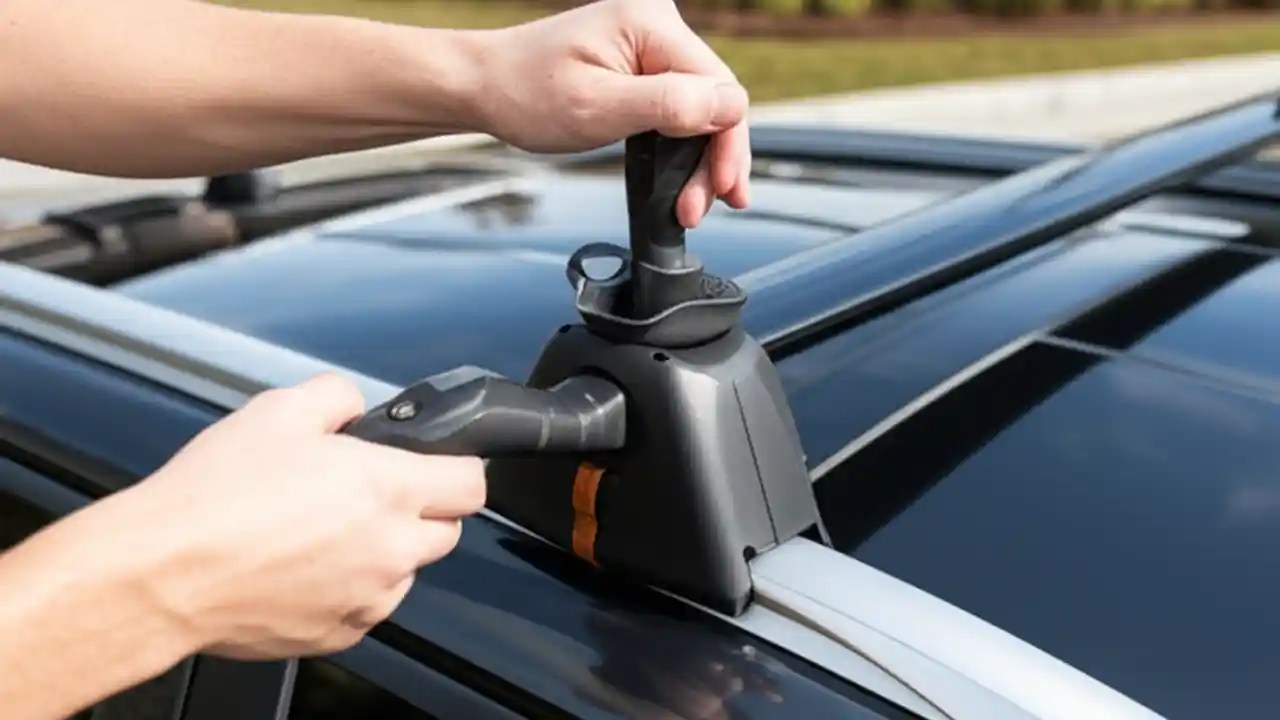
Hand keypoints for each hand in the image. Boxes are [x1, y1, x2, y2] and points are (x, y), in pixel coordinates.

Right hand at [123, 373, 485, 658]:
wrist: (161, 573)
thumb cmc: (214, 495)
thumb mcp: (278, 409)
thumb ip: (336, 396)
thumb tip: (354, 405)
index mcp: (389, 489)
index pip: (472, 483)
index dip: (457, 466)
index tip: (436, 464)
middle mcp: (390, 549)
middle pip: (446, 531)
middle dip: (421, 509)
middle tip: (369, 494)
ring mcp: (367, 598)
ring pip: (405, 572)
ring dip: (383, 552)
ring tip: (322, 532)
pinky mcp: (339, 634)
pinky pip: (366, 607)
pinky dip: (348, 588)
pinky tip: (301, 567)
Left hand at [474, 0, 750, 227]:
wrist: (484, 86)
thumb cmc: (525, 93)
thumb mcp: (598, 107)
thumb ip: (669, 104)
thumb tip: (732, 105)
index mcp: (650, 23)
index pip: (718, 86)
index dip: (727, 143)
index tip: (724, 190)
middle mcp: (657, 25)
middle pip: (715, 99)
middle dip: (714, 159)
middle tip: (700, 208)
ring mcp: (650, 44)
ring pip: (701, 108)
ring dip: (701, 159)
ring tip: (692, 204)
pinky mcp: (642, 65)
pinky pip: (680, 106)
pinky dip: (684, 145)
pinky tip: (687, 178)